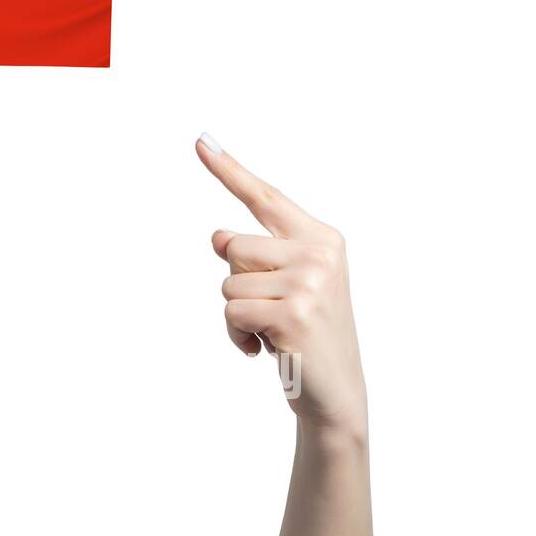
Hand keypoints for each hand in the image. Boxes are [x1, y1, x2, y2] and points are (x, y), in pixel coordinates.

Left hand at [197, 134, 365, 434]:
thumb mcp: (289, 285)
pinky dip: (237, 337)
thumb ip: (259, 254)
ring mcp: (308, 282)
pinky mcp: (292, 313)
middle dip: (239, 283)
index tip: (199, 141)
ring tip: (271, 331)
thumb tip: (218, 236)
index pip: (265, 197)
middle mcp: (319, 253)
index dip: (228, 169)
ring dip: (237, 315)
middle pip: (231, 245)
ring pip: (227, 282)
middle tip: (272, 310)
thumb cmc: (307, 335)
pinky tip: (265, 350)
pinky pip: (231, 313)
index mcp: (322, 238)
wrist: (336, 395)